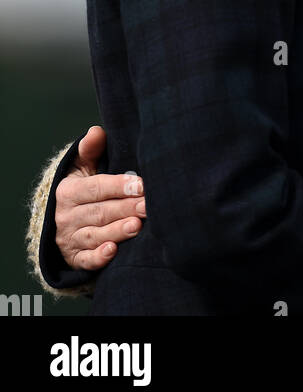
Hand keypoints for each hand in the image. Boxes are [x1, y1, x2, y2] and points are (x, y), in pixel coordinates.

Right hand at [56, 125, 146, 272]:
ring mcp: (69, 239)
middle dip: (125, 208)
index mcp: (68, 191)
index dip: (119, 186)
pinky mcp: (74, 258)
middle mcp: (66, 216)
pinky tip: (112, 252)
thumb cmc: (83, 188)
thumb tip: (96, 131)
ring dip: (116, 231)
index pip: (96, 187)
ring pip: (95, 235)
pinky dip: (98, 258)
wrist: (64, 220)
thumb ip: (89, 149)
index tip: (141, 185)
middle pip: (100, 211)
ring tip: (137, 226)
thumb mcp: (82, 167)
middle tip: (149, 206)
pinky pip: (85, 260)